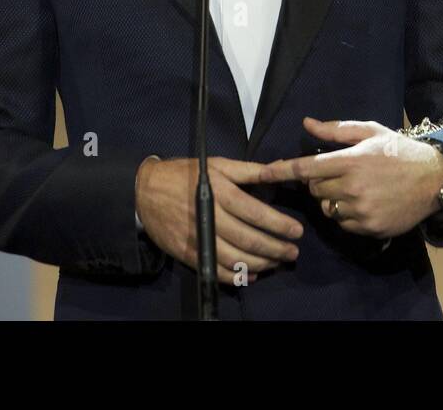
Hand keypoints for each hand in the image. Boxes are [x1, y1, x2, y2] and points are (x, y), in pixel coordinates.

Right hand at [135, 156, 302, 286]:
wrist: (145, 191)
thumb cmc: (186, 174)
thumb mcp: (218, 165)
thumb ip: (250, 170)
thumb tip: (280, 167)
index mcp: (220, 193)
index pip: (256, 213)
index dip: (280, 225)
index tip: (297, 231)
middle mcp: (210, 217)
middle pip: (249, 240)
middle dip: (275, 249)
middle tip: (293, 252)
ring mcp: (198, 238)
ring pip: (235, 259)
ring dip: (260, 264)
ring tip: (276, 262)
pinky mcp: (188, 253)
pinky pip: (215, 271)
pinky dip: (236, 277)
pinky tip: (252, 275)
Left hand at [257, 117, 442, 239]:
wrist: (435, 179)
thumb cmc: (399, 151)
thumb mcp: (370, 132)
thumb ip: (336, 130)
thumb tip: (306, 124)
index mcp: (351, 160)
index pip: (306, 168)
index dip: (281, 171)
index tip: (261, 174)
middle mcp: (353, 187)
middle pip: (315, 189)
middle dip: (319, 182)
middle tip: (340, 173)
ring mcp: (361, 210)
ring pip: (327, 208)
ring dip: (332, 199)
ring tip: (355, 189)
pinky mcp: (369, 227)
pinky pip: (343, 223)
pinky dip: (347, 215)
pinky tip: (366, 202)